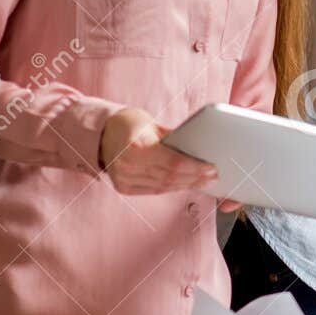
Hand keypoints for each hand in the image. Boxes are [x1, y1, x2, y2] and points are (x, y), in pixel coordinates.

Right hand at [98, 107, 217, 194]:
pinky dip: (171, 188)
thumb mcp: (153, 125)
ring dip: (186, 185)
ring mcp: (123, 179)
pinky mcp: (123, 187)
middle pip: (169, 177)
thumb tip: (201, 149)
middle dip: (194, 178)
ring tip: (203, 181)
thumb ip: (174, 138)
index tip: (211, 167)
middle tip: (213, 176)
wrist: (102, 134)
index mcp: (135, 146)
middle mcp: (126, 165)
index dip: (194, 167)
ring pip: (163, 187)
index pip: (172, 162)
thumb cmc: (131, 124)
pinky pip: (153, 190)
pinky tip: (185, 184)